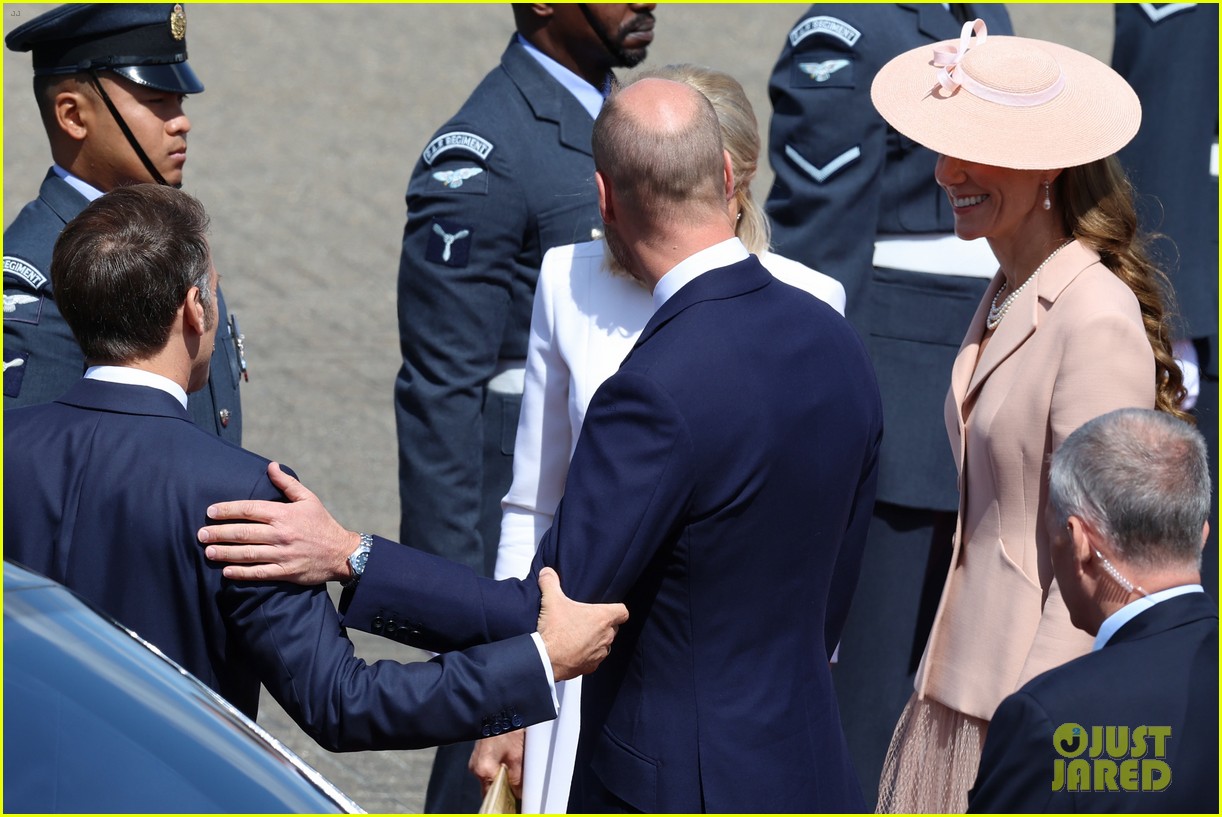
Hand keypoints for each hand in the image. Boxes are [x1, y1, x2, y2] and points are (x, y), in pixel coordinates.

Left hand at [198, 462, 357, 583]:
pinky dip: (241, 573)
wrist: (342, 553)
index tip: (210, 512)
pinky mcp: (286, 571)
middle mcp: (281, 534)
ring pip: (247, 553)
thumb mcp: (309, 499)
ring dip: (225, 553)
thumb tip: (271, 466)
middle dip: (218, 533)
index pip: (249, 509)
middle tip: (200, 534)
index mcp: (284, 514)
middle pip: (243, 532)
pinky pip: (259, 573)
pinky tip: (227, 571)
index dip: (227, 510)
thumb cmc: (322, 524)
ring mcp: (282, 554)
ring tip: (208, 552)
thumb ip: (287, 483)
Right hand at [469, 732, 523, 797]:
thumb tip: (518, 793)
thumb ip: (517, 779)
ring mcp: (476, 759)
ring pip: (489, 776)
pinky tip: (509, 764)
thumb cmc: (508, 729)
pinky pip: (488, 767)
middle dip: (502, 788)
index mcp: (483, 770)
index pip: (491, 796)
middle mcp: (475, 767)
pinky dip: (497, 768)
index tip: (513, 800)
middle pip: (489, 786)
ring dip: (500, 777)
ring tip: (514, 774)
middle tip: (516, 789)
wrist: (501, 708)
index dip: (503, 800)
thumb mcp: (518, 757)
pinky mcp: (479, 753)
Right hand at [536, 567, 627, 680]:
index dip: (617, 609)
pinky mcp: (591, 666)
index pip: (623, 612)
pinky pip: (595, 659)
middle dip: (603, 624)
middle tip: (586, 620)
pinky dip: (588, 655)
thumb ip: (550, 582)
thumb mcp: (551, 600)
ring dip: (596, 640)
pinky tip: (574, 650)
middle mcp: (606, 636)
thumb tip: (546, 572)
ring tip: (580, 636)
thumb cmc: (555, 631)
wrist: (546, 659)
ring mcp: (600, 653)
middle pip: (613, 627)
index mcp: (602, 618)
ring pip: (605, 644)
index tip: (608, 608)